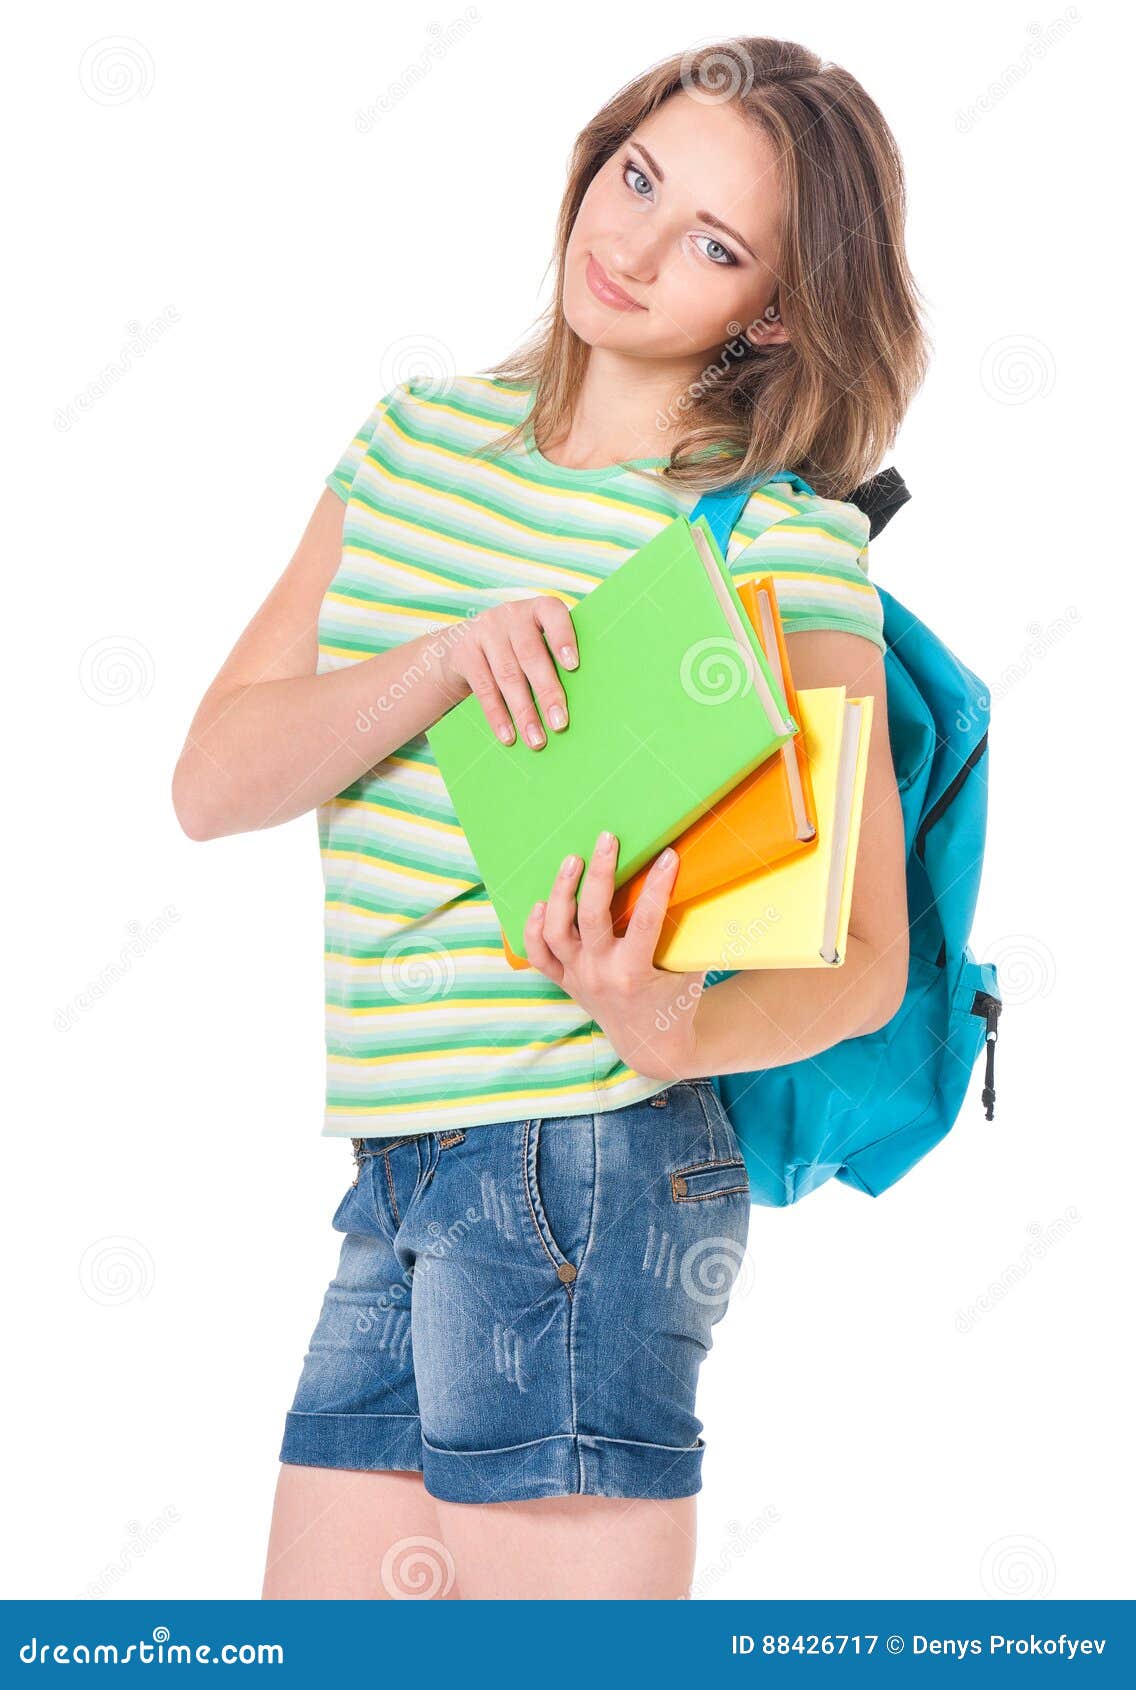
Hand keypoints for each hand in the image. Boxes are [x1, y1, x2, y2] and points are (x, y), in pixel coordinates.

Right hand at [439, 596, 578, 749]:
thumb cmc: (516, 651)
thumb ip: (552, 662)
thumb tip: (574, 705)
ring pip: (508, 676)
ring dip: (524, 712)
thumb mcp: (533, 644)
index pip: (552, 614)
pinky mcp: (465, 652)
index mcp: (537, 610)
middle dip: (547, 692)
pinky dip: (498, 715)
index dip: (563, 638)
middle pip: (531, 655)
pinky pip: (484, 688)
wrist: (461, 647)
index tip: (573, 665)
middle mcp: (511, 615)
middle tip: (559, 724)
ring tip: (536, 740)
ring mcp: (486, 631)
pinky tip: (508, 736)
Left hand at [524, 830, 708, 1083]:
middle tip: (606, 840)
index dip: (658, 885)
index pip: (645, 920)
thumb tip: (698, 885)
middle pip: (592, 916)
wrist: (649, 1045)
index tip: (667, 856)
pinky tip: (541, 902)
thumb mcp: (689, 970)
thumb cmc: (676, 1003)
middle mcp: (600, 974)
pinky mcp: (565, 980)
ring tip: (573, 860)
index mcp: (634, 973)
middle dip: (600, 873)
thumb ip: (687, 934)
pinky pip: (538, 955)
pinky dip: (533, 928)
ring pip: (556, 931)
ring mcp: (578, 977)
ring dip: (561, 892)